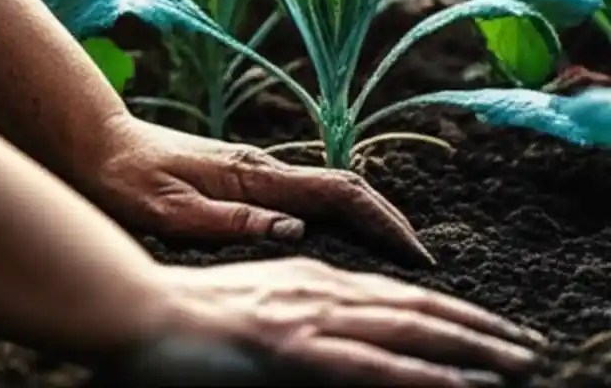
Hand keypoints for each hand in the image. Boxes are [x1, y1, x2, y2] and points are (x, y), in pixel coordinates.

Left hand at [89, 114, 433, 262]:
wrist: (96, 145)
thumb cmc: (126, 180)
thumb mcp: (170, 212)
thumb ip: (231, 222)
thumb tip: (294, 232)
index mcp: (252, 175)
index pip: (338, 193)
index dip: (382, 220)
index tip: (417, 251)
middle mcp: (262, 167)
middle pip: (345, 189)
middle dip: (388, 220)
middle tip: (423, 260)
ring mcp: (254, 170)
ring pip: (327, 190)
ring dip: (366, 216)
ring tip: (396, 255)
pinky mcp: (242, 177)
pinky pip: (304, 194)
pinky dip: (336, 213)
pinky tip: (341, 238)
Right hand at [155, 257, 543, 386]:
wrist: (132, 311)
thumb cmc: (174, 317)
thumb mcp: (243, 306)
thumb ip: (286, 313)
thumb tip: (314, 335)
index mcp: (303, 279)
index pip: (389, 294)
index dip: (443, 310)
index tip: (481, 327)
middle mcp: (316, 290)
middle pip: (413, 307)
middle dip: (476, 328)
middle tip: (524, 347)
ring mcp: (308, 319)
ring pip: (408, 330)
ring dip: (471, 348)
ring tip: (517, 362)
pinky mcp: (294, 350)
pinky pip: (375, 366)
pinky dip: (425, 374)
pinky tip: (464, 385)